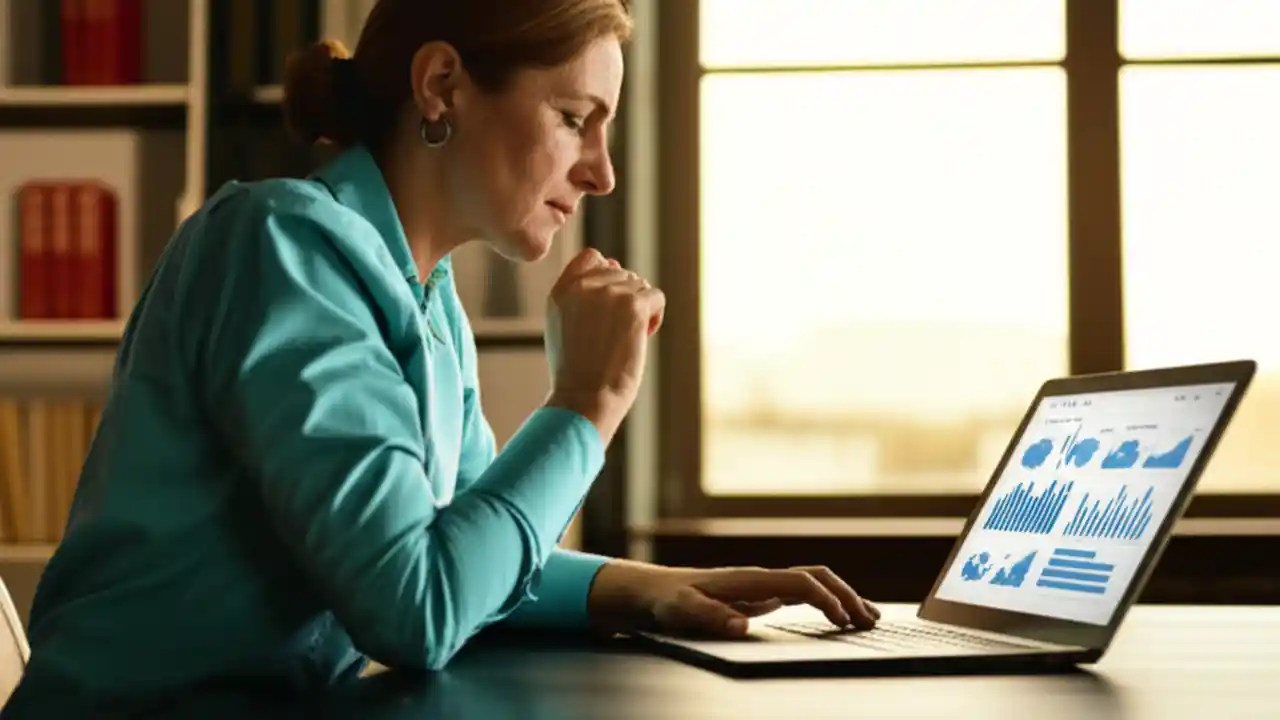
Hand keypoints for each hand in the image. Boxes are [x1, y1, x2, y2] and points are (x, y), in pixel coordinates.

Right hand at [544, 249, 665, 443]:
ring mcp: (609, 293)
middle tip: (616, 334)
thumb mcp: (564, 325)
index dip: (606, 276)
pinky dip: (655, 318)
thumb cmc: (577, 372)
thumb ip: (582, 293)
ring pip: (640, 285)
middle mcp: (583, 286)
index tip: (608, 307)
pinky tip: (640, 338)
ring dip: (640, 310)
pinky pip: (657, 297)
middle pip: (620, 273)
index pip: (591, 258)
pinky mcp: (633, 305)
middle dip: (625, 299)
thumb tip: (614, 262)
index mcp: (561, 291)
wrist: (584, 398)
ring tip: (625, 339)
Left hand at [587, 560, 879, 638]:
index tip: (842, 621)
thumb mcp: (682, 610)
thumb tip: (743, 626)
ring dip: (842, 597)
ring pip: (813, 584)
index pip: (799, 583)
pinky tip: (839, 617)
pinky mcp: (760, 597)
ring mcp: (763, 587)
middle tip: (870, 620)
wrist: (655, 590)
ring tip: (869, 618)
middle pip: (815, 577)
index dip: (825, 600)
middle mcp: (761, 579)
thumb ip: (711, 617)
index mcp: (749, 580)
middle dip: (846, 595)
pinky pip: (803, 595)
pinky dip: (827, 603)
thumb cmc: (668, 600)